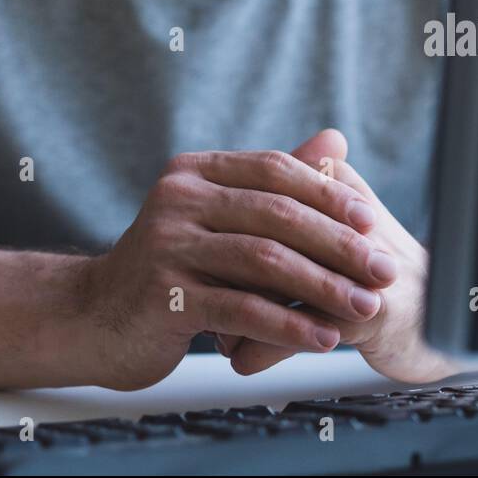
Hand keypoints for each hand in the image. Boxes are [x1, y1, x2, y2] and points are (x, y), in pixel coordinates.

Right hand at [81, 133, 397, 389]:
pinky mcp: (163, 295)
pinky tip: (324, 338)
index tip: (373, 220)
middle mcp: (178, 199)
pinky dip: (289, 325)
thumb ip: (274, 182)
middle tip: (384, 269)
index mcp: (195, 172)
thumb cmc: (171, 268)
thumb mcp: (219, 218)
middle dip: (340, 244)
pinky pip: (242, 309)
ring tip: (367, 306)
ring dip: (325, 287)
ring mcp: (166, 245)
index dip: (329, 194)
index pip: (275, 170)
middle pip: (277, 215)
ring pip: (265, 262)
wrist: (93, 318)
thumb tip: (337, 139)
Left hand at [225, 134, 459, 384]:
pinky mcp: (370, 311)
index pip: (267, 201)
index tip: (202, 263)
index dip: (229, 233)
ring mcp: (364, 265)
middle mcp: (354, 220)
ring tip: (218, 336)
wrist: (440, 314)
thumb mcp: (329, 229)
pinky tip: (241, 360)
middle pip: (268, 240)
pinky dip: (263, 348)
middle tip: (199, 298)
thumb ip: (283, 209)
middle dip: (228, 276)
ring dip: (243, 315)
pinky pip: (299, 328)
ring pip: (279, 284)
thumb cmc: (374, 271)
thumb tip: (217, 207)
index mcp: (339, 185)